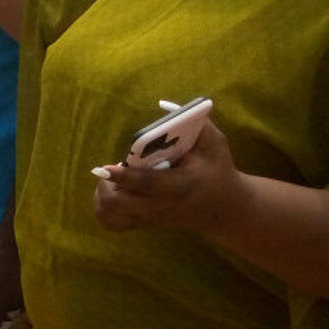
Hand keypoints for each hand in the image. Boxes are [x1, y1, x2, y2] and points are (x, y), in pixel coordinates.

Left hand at [93, 120, 245, 233]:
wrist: (227, 210)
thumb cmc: (217, 169)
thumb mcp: (215, 143)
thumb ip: (194, 121)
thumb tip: (165, 105)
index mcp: (179, 185)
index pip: (146, 183)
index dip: (124, 176)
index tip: (105, 167)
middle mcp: (162, 205)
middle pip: (118, 203)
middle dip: (106, 184)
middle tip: (112, 169)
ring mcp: (151, 217)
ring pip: (110, 215)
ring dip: (102, 195)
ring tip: (112, 181)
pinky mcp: (144, 223)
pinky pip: (111, 222)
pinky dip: (103, 208)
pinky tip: (114, 191)